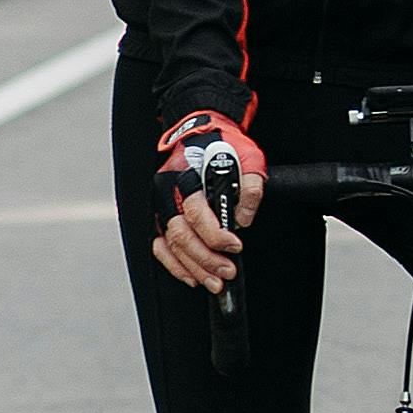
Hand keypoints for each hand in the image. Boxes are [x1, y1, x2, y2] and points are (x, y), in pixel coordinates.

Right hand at [148, 120, 263, 291]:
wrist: (204, 131)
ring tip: (214, 282)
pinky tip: (191, 276)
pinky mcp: (162, 214)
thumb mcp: (249, 158)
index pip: (197, 214)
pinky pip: (161, 245)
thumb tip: (243, 220)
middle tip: (227, 273)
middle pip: (182, 235)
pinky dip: (174, 264)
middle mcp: (169, 193)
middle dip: (205, 259)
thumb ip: (251, 188)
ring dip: (193, 267)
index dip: (216, 236)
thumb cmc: (225, 144)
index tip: (236, 247)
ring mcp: (162, 205)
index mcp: (187, 177)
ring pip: (171, 244)